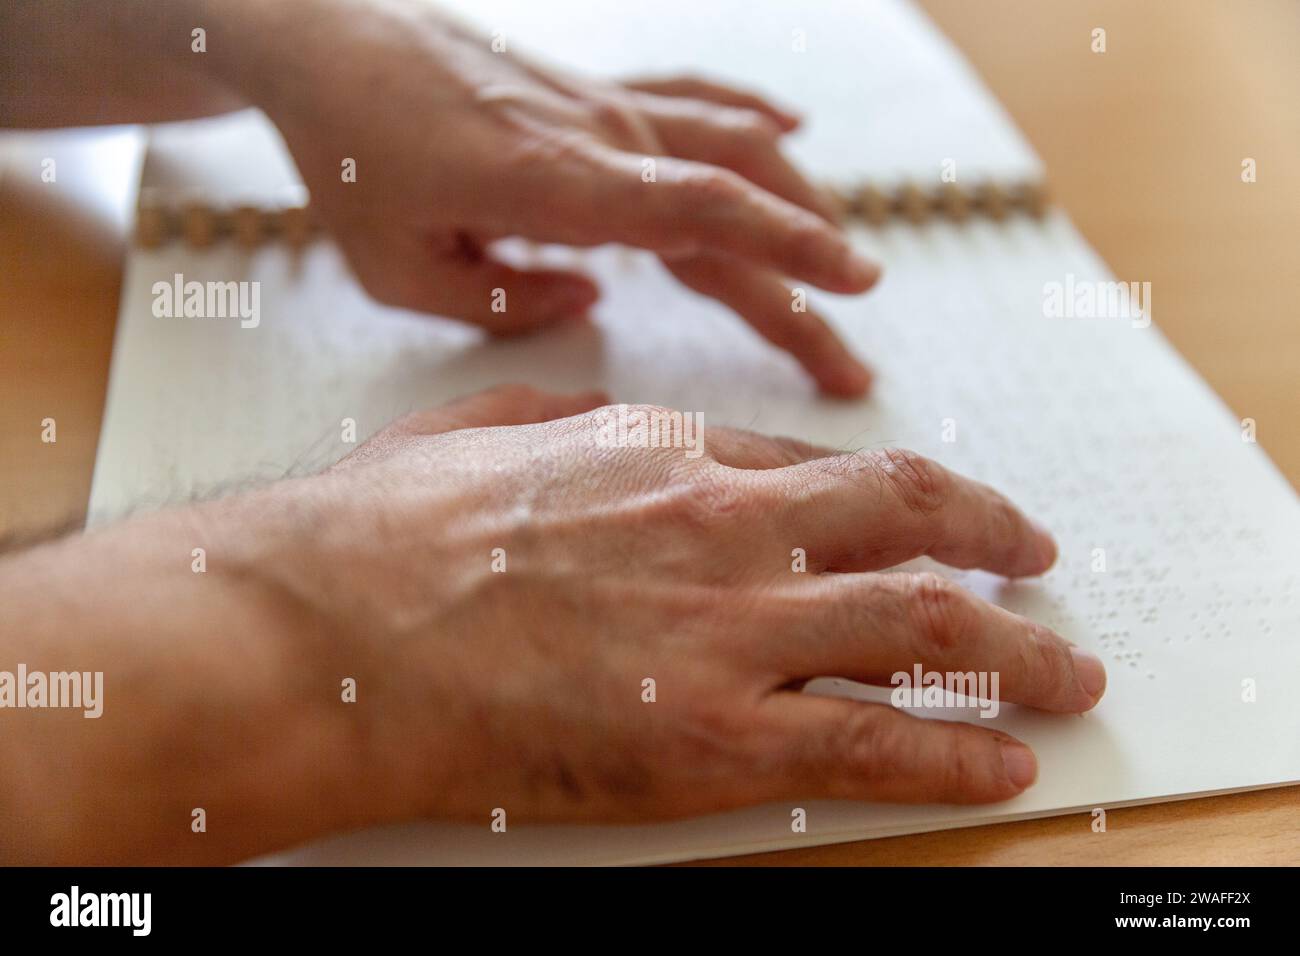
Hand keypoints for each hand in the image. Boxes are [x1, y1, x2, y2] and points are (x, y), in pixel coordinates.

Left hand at [211, 0, 878, 394]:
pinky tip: (793, 139)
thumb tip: (589, 302)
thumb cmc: (351, 162)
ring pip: (735, 149)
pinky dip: (749, 118)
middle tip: (851, 368)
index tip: (854, 288)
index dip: (784, 250)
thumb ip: (500, 301)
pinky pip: (692, 100)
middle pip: (736, 207)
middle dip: (804, 289)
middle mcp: (600, 138)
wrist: (328, 43)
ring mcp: (604, 108)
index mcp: (555, 184)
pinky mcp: (595, 95)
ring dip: (799, 211)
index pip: (702, 212)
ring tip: (844, 268)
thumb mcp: (397, 269)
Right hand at [261, 385, 1105, 824]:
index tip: (940, 512)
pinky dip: (953, 754)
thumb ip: (569, 420)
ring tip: (1067, 678)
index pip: (827, 470)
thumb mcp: (490, 430)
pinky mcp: (711, 740)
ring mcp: (730, 633)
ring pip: (925, 632)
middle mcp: (726, 530)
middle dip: (999, 544)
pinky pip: (872, 746)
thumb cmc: (386, 532)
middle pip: (912, 525)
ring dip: (1016, 655)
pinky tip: (1003, 764)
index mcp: (669, 453)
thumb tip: (606, 425)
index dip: (903, 494)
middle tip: (1042, 566)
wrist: (327, 627)